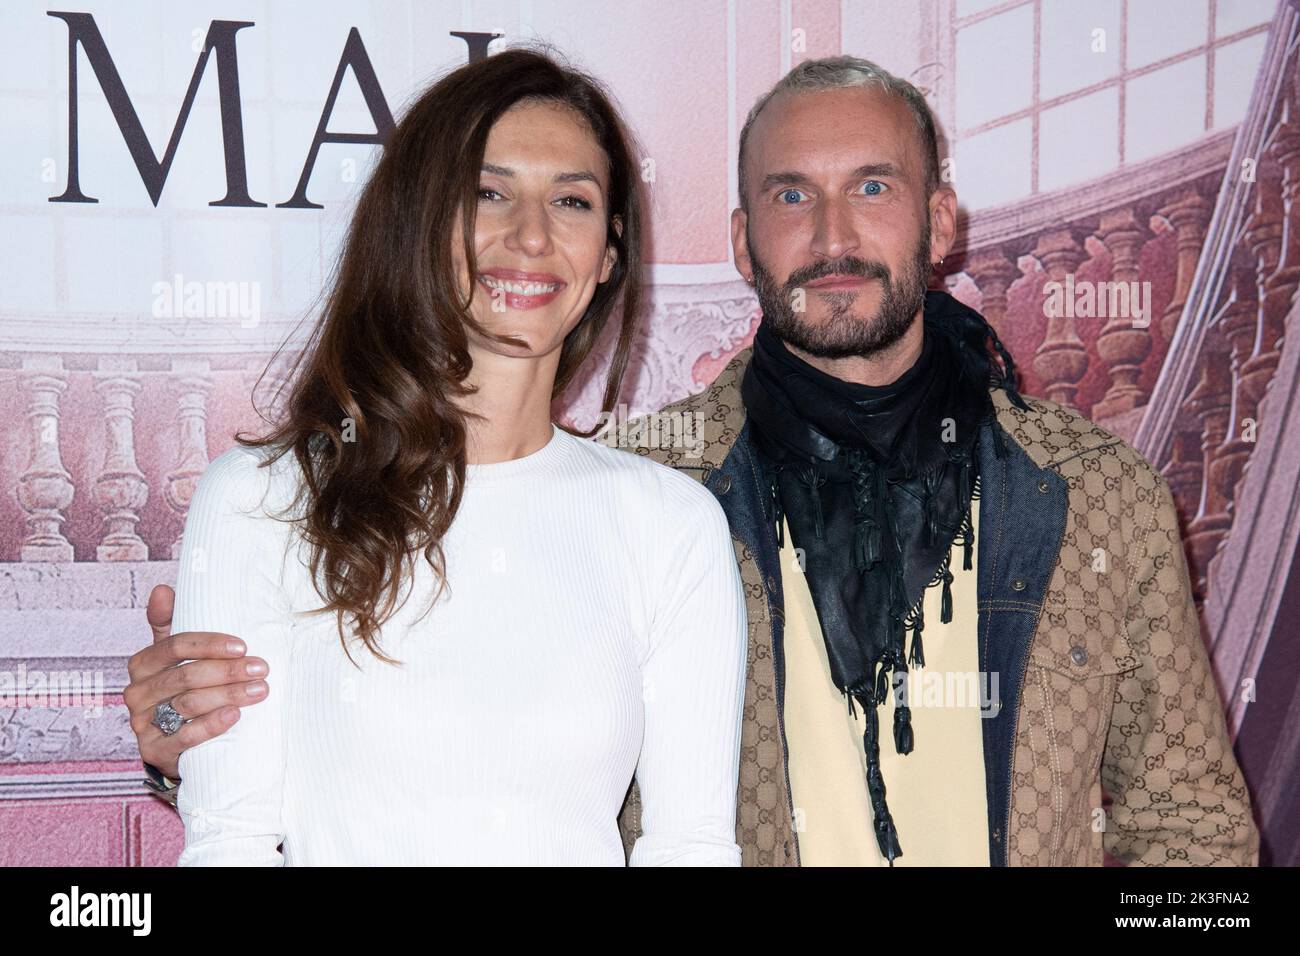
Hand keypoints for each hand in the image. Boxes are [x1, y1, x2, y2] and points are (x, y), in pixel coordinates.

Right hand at [125, 583, 270, 779]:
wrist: (176, 742)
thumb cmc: (181, 688)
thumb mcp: (175, 655)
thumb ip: (170, 623)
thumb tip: (162, 588)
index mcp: (142, 664)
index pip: (174, 646)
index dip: (210, 644)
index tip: (243, 646)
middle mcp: (136, 693)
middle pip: (186, 676)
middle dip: (228, 671)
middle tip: (262, 668)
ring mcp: (143, 724)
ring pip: (188, 704)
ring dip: (228, 695)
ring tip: (260, 690)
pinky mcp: (153, 751)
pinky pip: (184, 736)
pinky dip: (212, 725)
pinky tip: (235, 715)